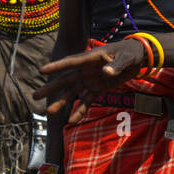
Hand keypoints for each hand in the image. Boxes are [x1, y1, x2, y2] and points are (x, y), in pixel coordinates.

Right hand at [33, 40, 148, 115]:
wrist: (137, 58)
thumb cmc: (130, 53)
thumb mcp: (126, 58)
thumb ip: (116, 65)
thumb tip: (106, 72)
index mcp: (91, 58)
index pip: (71, 62)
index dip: (57, 67)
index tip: (42, 71)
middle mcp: (87, 70)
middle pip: (66, 80)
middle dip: (51, 88)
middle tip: (35, 96)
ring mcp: (91, 79)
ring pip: (73, 92)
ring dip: (62, 102)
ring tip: (49, 112)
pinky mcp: (98, 88)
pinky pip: (87, 100)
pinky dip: (80, 110)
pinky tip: (71, 121)